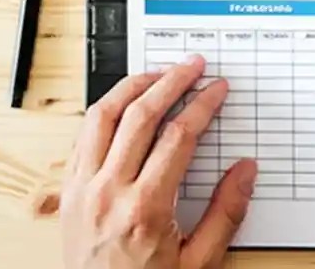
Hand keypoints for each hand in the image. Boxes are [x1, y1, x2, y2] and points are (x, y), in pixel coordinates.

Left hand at [61, 55, 257, 267]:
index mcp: (145, 209)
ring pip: (103, 116)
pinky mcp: (69, 191)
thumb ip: (226, 214)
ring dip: (132, 87)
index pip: (178, 137)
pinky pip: (83, 136)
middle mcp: (109, 192)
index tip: (217, 90)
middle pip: (140, 115)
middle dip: (171, 82)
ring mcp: (83, 189)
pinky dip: (105, 110)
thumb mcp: (200, 263)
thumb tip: (245, 171)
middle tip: (192, 66)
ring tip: (157, 73)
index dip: (202, 105)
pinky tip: (123, 103)